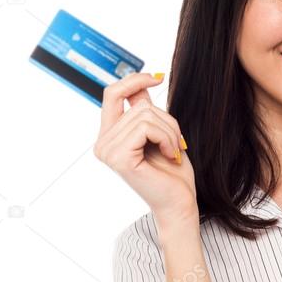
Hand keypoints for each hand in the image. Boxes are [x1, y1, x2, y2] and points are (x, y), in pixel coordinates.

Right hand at [94, 72, 197, 223]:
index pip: (112, 94)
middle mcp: (102, 143)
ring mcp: (108, 151)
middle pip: (137, 105)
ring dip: (170, 131)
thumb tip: (144, 81)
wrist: (179, 202)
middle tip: (177, 143)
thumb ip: (144, 110)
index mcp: (109, 136)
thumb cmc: (172, 172)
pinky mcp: (119, 158)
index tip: (158, 78)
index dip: (134, 80)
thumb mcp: (159, 132)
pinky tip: (170, 155)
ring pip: (145, 115)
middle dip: (166, 120)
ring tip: (173, 151)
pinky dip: (167, 138)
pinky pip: (147, 128)